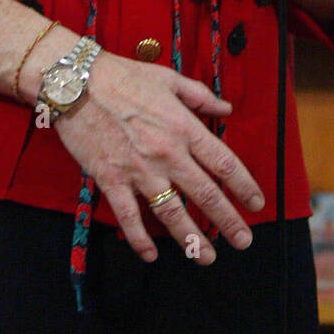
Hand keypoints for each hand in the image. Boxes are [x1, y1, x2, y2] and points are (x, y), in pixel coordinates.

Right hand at [53, 51, 265, 263]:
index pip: (223, 162)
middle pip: (204, 194)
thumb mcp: (168, 78)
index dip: (243, 185)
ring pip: (171, 212)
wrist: (76, 82)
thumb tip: (226, 108)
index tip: (256, 203)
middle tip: (243, 241)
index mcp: (183, 127)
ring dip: (191, 239)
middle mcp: (167, 153)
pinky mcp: (111, 179)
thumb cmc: (123, 76)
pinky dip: (140, 239)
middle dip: (227, 221)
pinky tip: (151, 255)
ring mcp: (139, 170)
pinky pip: (129, 217)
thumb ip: (200, 96)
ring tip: (206, 257)